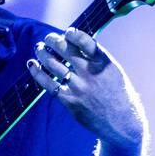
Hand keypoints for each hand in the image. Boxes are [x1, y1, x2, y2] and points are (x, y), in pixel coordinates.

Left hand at [27, 28, 144, 150]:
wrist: (122, 123)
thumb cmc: (118, 94)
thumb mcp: (113, 72)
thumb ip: (96, 58)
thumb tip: (74, 42)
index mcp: (104, 63)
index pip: (85, 41)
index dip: (72, 34)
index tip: (67, 32)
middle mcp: (91, 74)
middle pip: (65, 50)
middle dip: (53, 40)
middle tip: (48, 38)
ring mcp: (79, 88)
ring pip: (53, 65)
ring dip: (43, 53)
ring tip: (39, 48)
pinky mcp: (70, 102)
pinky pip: (49, 84)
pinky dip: (38, 73)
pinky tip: (32, 64)